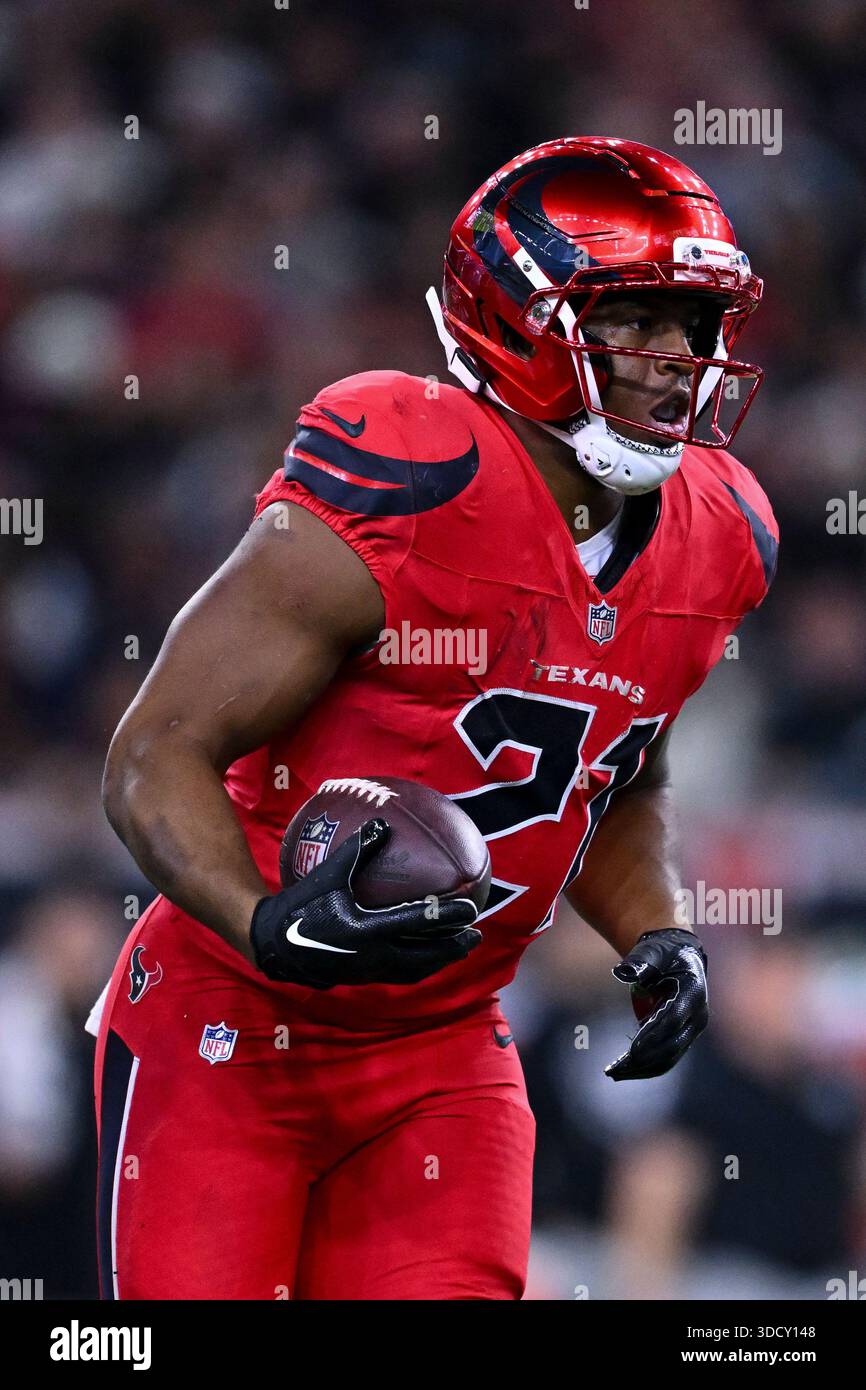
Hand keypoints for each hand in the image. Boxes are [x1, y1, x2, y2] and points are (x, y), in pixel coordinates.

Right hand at [250, 818, 481, 986]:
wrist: (273, 944)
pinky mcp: (362, 978)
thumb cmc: (300, 904)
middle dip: (453, 947)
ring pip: (414, 971)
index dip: (446, 916)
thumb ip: (357, 850)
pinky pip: (400, 974)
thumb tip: (382, 823)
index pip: (416, 923)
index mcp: (364, 930)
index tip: (471, 909)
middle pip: (424, 956)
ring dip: (440, 960)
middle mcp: (371, 956)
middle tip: (476, 935)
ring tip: (461, 949)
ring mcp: (367, 972)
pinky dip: (420, 966)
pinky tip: (428, 956)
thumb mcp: (328, 874)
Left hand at [605, 927, 707, 1080]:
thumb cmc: (663, 952)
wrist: (679, 957)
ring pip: (669, 1058)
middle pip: (672, 1046)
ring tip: (613, 1073)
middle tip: (616, 1069)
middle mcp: (698, 1016)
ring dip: (642, 1069)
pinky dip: (645, 1066)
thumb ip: (639, 961)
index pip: (673, 1020)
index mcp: (693, 992)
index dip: (653, 1035)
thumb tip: (622, 972)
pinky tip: (622, 1070)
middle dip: (644, 1059)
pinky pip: (665, 1058)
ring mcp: (691, 1030)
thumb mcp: (651, 952)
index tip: (631, 1051)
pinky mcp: (682, 1038)